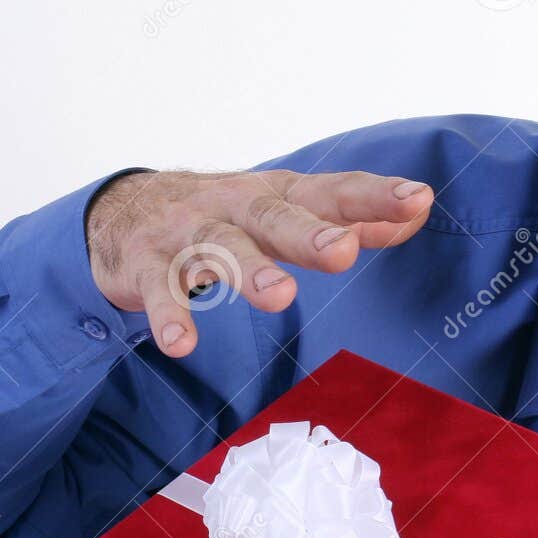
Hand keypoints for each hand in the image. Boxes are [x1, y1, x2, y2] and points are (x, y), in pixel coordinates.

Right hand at [86, 169, 433, 355]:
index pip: (331, 193)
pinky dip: (170, 316)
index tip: (416, 198)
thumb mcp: (288, 211)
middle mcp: (235, 207)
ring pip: (219, 247)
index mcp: (277, 196)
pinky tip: (182, 344)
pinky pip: (160, 290)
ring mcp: (189, 234)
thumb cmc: (225, 214)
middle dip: (310, 233)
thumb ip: (352, 219)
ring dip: (249, 270)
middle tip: (344, 251)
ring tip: (279, 296)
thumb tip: (417, 214)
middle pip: (274, 216)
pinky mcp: (148, 265)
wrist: (121, 212)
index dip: (374, 196)